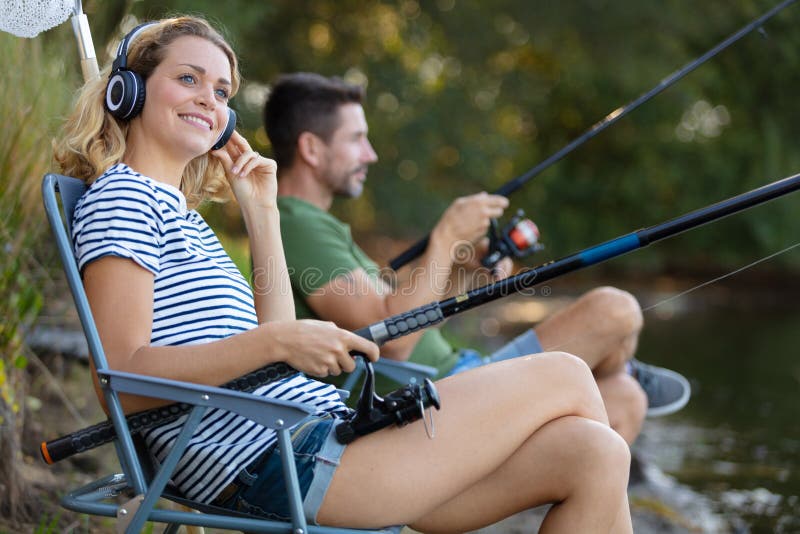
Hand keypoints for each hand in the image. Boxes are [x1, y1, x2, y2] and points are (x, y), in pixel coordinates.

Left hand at [211, 131, 276, 210]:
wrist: (255, 204)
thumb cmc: (242, 192)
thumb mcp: (230, 174)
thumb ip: (225, 160)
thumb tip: (214, 149)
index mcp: (240, 162)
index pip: (234, 147)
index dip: (228, 139)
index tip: (219, 131)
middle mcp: (250, 161)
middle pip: (242, 144)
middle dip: (235, 138)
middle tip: (228, 131)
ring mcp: (261, 162)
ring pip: (248, 153)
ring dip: (240, 162)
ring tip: (235, 173)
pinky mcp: (270, 165)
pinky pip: (256, 159)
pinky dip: (248, 166)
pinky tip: (243, 175)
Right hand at [264, 319, 379, 376]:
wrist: (284, 339)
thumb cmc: (304, 330)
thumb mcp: (326, 326)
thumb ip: (340, 334)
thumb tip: (352, 342)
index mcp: (343, 336)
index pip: (368, 347)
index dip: (374, 355)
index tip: (373, 358)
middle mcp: (338, 350)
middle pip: (352, 366)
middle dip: (345, 363)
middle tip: (332, 355)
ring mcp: (329, 362)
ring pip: (339, 371)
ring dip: (332, 366)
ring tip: (319, 355)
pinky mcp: (320, 371)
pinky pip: (326, 374)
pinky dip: (321, 369)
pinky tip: (312, 359)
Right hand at [432, 192, 508, 250]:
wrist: (448, 235)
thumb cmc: (451, 217)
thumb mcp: (459, 203)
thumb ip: (474, 198)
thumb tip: (485, 195)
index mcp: (479, 202)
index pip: (500, 201)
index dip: (502, 202)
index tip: (504, 203)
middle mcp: (485, 212)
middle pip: (500, 211)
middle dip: (496, 211)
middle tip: (489, 212)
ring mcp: (485, 223)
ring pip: (490, 220)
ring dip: (484, 220)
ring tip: (471, 221)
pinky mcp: (483, 232)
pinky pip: (485, 228)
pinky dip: (480, 227)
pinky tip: (470, 227)